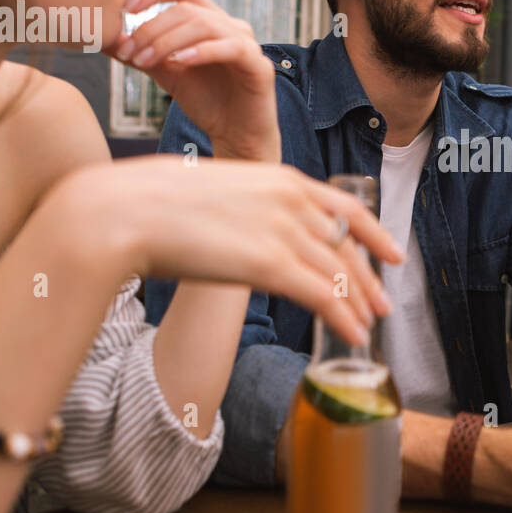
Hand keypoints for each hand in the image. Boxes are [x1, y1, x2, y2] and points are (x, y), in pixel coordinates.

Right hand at [54, 157, 404, 345]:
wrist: (120, 212)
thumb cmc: (150, 204)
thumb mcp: (214, 193)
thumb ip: (245, 210)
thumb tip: (247, 232)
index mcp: (277, 178)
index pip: (344, 205)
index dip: (374, 232)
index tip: (391, 252)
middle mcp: (289, 200)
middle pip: (346, 244)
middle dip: (368, 277)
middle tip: (383, 302)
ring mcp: (282, 229)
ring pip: (339, 272)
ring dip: (359, 303)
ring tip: (370, 326)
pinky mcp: (270, 263)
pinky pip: (323, 295)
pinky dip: (345, 318)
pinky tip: (355, 335)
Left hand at [107, 0, 278, 160]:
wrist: (236, 136)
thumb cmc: (206, 102)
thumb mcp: (166, 74)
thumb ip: (142, 54)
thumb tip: (106, 39)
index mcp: (209, 21)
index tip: (126, 10)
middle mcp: (230, 25)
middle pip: (186, 8)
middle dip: (152, 27)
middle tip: (130, 52)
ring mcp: (247, 43)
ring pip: (204, 24)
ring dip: (168, 41)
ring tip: (146, 61)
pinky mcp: (259, 65)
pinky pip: (230, 47)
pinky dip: (201, 51)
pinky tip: (180, 63)